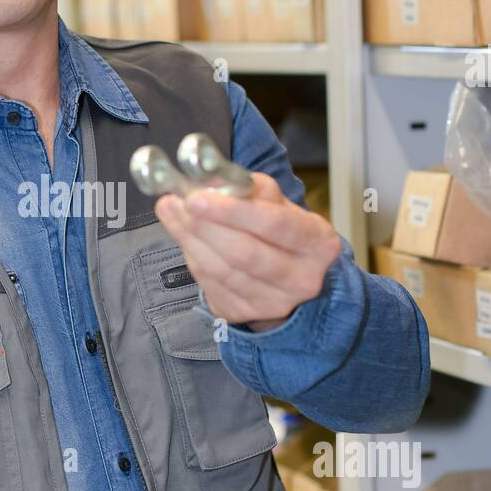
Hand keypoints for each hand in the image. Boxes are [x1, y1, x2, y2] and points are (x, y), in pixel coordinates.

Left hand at [154, 172, 340, 330]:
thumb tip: (207, 176)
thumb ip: (245, 187)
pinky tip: (185, 237)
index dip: (233, 211)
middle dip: (203, 225)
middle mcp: (302, 279)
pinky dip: (193, 257)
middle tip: (175, 201)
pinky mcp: (245, 314)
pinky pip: (211, 284)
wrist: (290, 274)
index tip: (196, 196)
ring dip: (190, 238)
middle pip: (245, 253)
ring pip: (222, 271)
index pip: (274, 224)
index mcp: (318, 243)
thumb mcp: (274, 202)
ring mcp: (274, 303)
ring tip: (172, 210)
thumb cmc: (281, 231)